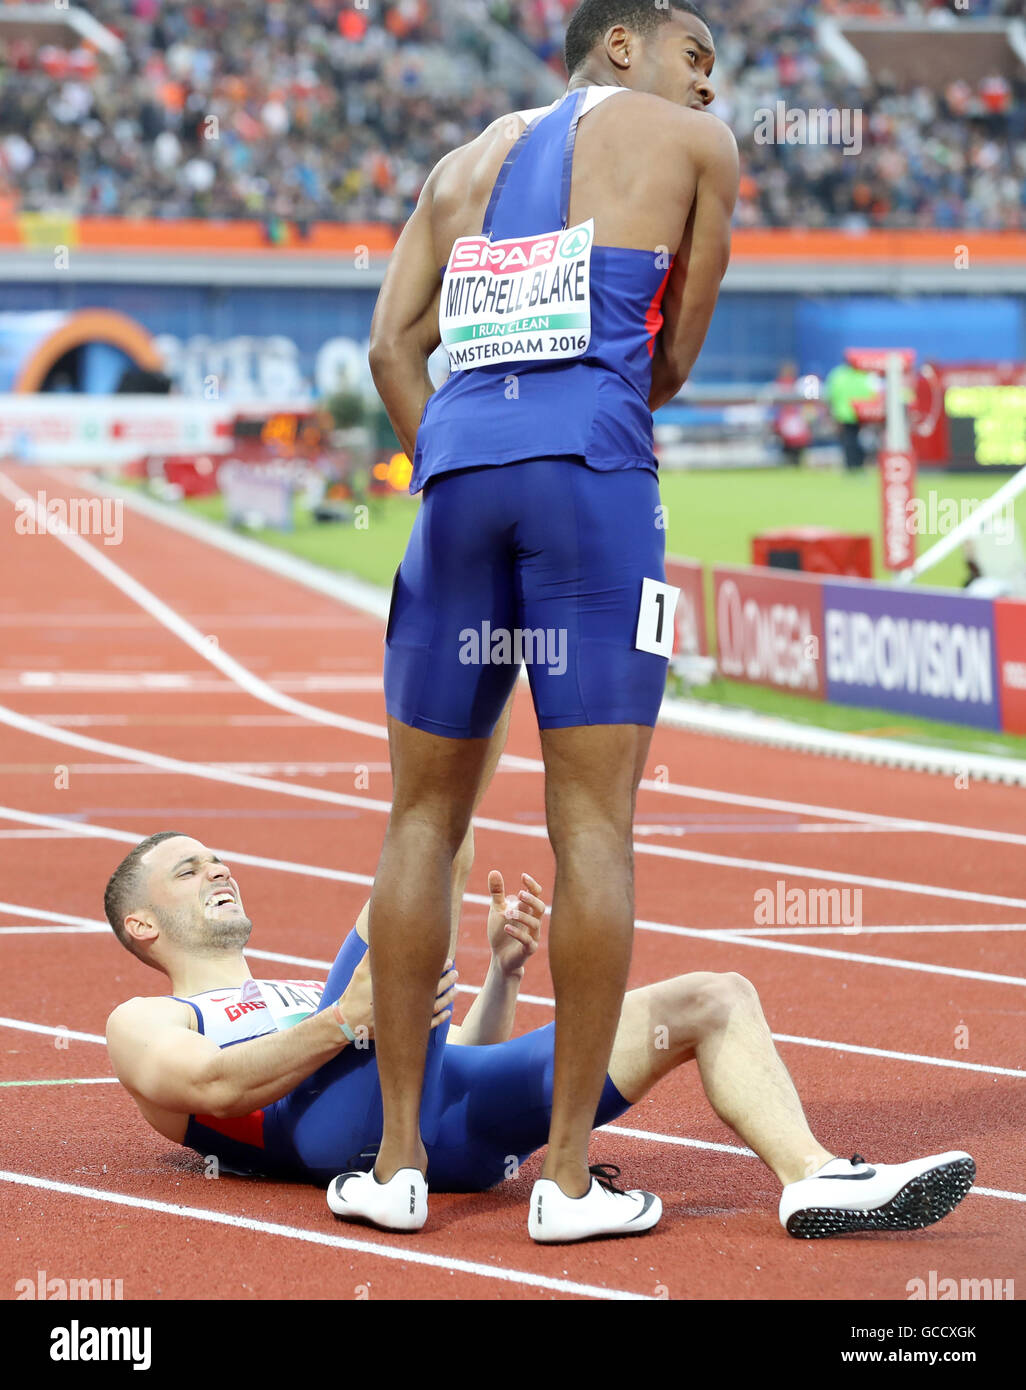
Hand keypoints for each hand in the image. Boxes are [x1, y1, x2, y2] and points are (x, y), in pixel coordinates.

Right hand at [335, 954, 457, 1040]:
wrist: (346, 1024)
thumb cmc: (353, 995)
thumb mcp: (360, 973)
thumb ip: (371, 957)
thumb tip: (379, 936)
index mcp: (395, 987)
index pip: (421, 976)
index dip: (435, 968)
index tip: (447, 961)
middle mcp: (402, 1003)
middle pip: (430, 991)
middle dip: (445, 981)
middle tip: (455, 973)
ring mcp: (404, 1018)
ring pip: (432, 1008)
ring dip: (446, 999)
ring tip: (456, 989)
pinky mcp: (402, 1029)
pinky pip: (426, 1026)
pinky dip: (439, 1019)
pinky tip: (447, 1012)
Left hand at [486, 870, 544, 977]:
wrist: (499, 957)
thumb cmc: (500, 931)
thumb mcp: (497, 909)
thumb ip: (497, 892)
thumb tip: (494, 871)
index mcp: (527, 910)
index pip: (536, 895)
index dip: (532, 885)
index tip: (523, 876)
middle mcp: (533, 922)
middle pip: (540, 908)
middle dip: (532, 900)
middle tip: (520, 894)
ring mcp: (532, 936)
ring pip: (535, 924)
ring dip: (522, 916)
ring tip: (506, 913)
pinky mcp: (528, 949)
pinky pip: (527, 941)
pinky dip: (518, 933)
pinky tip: (506, 927)